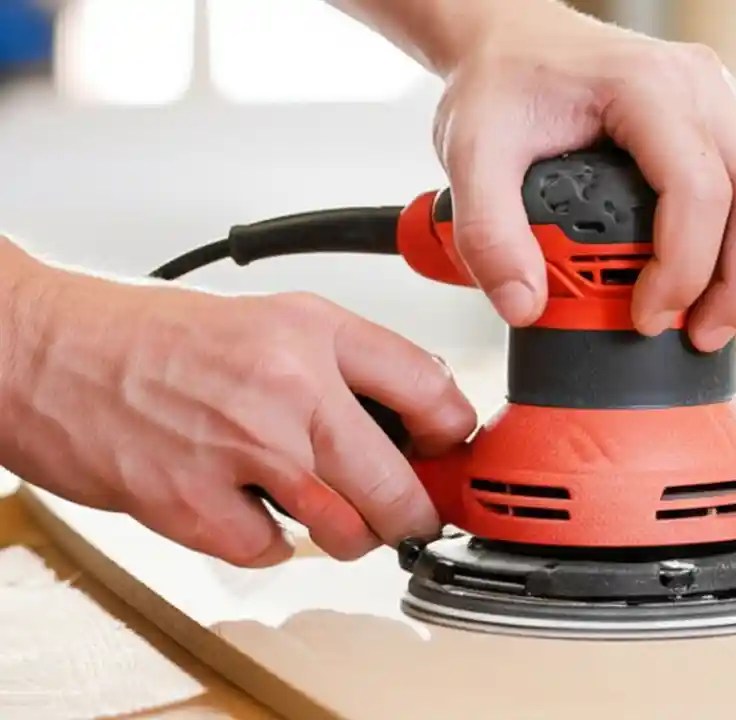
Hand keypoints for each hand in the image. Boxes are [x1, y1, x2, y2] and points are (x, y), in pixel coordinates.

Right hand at [0, 254, 475, 566]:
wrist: (50, 354)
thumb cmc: (153, 340)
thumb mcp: (272, 321)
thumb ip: (349, 364)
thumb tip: (418, 419)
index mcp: (313, 331)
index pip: (432, 389)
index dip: (452, 436)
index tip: (446, 455)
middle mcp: (289, 386)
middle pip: (401, 488)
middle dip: (413, 514)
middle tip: (407, 514)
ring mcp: (244, 451)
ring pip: (349, 533)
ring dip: (346, 535)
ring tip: (322, 510)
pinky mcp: (196, 505)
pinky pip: (274, 552)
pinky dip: (269, 542)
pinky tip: (245, 506)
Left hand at [427, 1, 735, 350]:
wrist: (522, 40)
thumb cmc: (506, 84)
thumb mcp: (472, 151)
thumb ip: (488, 232)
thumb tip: (526, 307)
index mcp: (647, 86)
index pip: (698, 187)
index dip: (685, 268)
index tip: (648, 318)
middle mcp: (708, 87)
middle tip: (704, 336)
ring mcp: (735, 100)